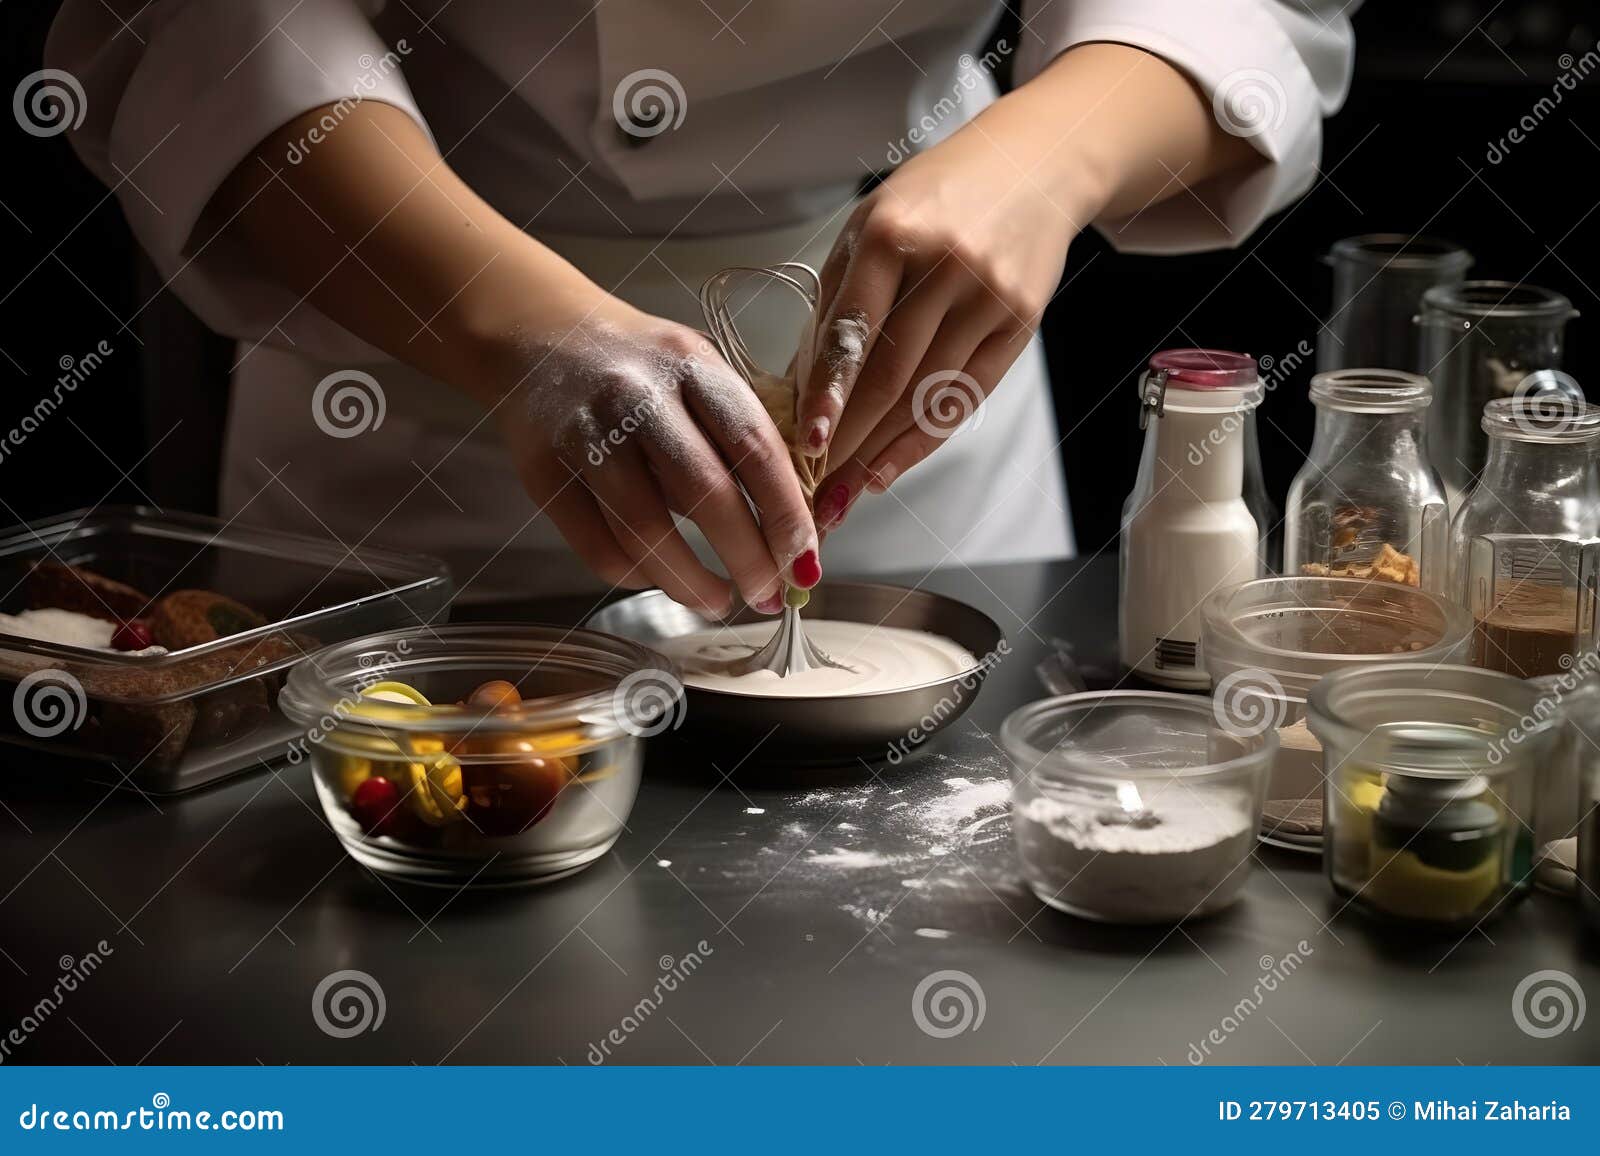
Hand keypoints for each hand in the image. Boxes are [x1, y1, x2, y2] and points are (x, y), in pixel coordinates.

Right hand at [491, 299, 820, 615]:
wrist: (536, 338)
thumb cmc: (638, 369)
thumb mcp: (696, 376)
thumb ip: (736, 439)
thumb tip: (781, 533)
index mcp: (692, 365)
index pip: (755, 446)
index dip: (786, 514)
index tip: (804, 563)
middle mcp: (638, 394)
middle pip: (705, 492)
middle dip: (747, 558)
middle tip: (767, 595)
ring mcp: (586, 432)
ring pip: (646, 529)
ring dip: (690, 581)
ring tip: (717, 602)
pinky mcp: (542, 471)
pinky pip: (597, 544)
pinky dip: (634, 575)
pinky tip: (656, 577)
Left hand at [801, 122, 1079, 529]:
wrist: (1030, 165)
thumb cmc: (935, 198)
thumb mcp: (870, 225)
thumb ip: (836, 300)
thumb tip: (802, 387)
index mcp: (894, 235)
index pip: (855, 331)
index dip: (829, 393)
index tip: (807, 441)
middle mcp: (946, 267)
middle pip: (892, 374)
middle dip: (850, 439)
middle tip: (815, 488)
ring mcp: (989, 297)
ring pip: (928, 395)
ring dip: (882, 452)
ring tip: (844, 491)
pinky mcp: (1020, 322)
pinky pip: (965, 397)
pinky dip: (924, 439)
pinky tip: (890, 467)